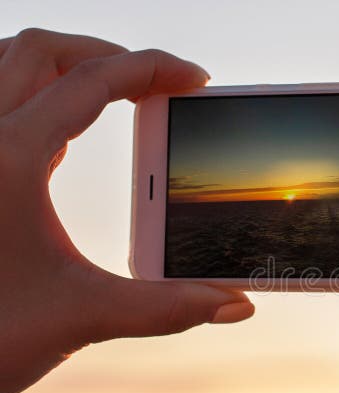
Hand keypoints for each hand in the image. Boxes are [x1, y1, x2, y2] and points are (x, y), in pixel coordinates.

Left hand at [0, 29, 253, 392]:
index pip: (91, 82)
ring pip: (4, 66)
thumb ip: (168, 308)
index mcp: (7, 159)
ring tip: (113, 93)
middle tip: (159, 83)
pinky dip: (32, 97)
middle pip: (41, 51)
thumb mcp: (83, 317)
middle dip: (109, 56)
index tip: (196, 79)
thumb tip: (236, 306)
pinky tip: (60, 136)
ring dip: (62, 67)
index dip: (153, 69)